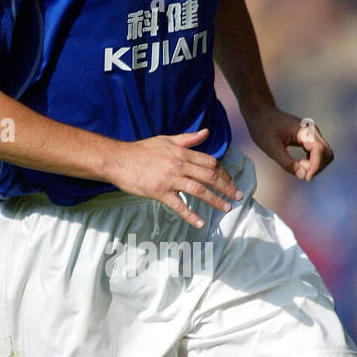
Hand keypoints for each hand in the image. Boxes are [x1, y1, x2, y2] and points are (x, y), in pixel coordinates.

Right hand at [111, 128, 242, 228]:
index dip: (223, 172)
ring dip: (215, 200)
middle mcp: (179, 165)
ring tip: (226, 208)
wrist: (118, 159)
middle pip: (209, 176)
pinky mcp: (159, 192)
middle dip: (226, 186)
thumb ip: (188, 139)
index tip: (231, 181)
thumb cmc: (141, 150)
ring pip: (198, 190)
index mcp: (182, 152)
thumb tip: (206, 132)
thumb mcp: (166, 140)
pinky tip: (200, 223)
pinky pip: (178, 205)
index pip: (210, 162)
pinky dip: (190, 215)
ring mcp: (169, 179)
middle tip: (237, 196)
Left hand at [244, 105, 333, 181]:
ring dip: (314, 165)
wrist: (261, 114)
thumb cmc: (264, 128)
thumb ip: (287, 162)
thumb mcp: (272, 148)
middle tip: (299, 170)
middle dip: (317, 167)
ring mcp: (312, 135)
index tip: (307, 178)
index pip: (320, 150)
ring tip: (297, 165)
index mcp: (305, 131)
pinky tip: (298, 163)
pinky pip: (317, 154)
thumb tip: (303, 176)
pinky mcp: (309, 139)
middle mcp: (312, 132)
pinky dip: (311, 162)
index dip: (316, 166)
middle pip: (327, 154)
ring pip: (324, 155)